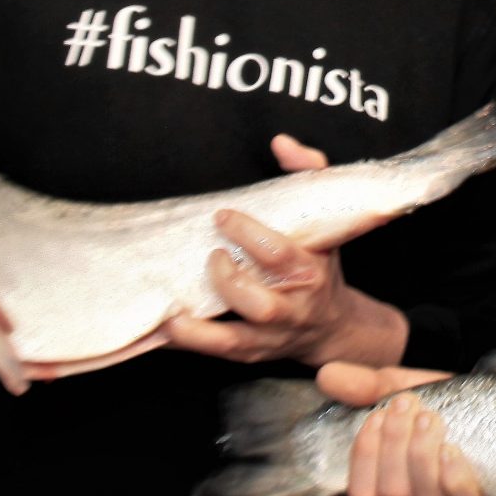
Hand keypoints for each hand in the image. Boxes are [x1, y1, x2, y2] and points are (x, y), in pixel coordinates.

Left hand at [161, 137, 410, 369]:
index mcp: (311, 271)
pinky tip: (162, 329)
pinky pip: (216, 352)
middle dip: (229, 282)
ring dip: (200, 330)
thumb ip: (309, 173)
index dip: (248, 234)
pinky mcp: (250, 352)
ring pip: (235, 340)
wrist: (333, 326)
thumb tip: (280, 142)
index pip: (279, 254)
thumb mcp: (325, 219)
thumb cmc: (320, 263)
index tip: (222, 215)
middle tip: (210, 256)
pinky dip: (188, 343)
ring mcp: (270, 336)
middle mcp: (293, 308)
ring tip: (172, 314)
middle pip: (262, 304)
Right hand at [320, 362, 489, 495]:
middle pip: (393, 495)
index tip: (378, 415)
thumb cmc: (441, 407)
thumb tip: (326, 376)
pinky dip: (455, 479)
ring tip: (429, 419)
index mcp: (384, 494)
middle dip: (396, 447)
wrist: (489, 411)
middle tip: (407, 406)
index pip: (362, 493)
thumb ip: (365, 387)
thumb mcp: (401, 390)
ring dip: (424, 457)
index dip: (366, 456)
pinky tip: (451, 450)